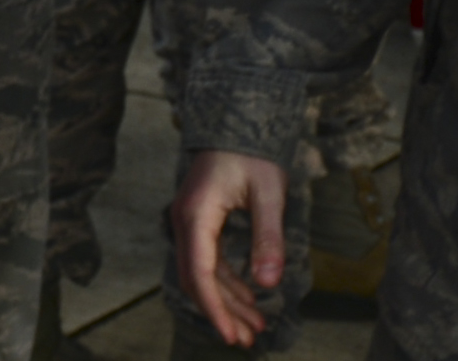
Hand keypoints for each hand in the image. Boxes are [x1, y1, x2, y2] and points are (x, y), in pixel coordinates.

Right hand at [172, 149, 287, 347]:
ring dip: (226, 300)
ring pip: (203, 272)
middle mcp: (186, 221)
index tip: (230, 334)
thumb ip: (268, 237)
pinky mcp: (201, 220)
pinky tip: (249, 296)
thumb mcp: (268, 193)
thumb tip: (270, 283)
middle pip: (197, 279)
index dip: (214, 308)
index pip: (200, 273)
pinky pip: (209, 259)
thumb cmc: (252, 151)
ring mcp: (191, 221)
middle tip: (247, 339)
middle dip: (221, 311)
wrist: (237, 118)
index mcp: (197, 214)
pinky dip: (227, 281)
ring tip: (255, 325)